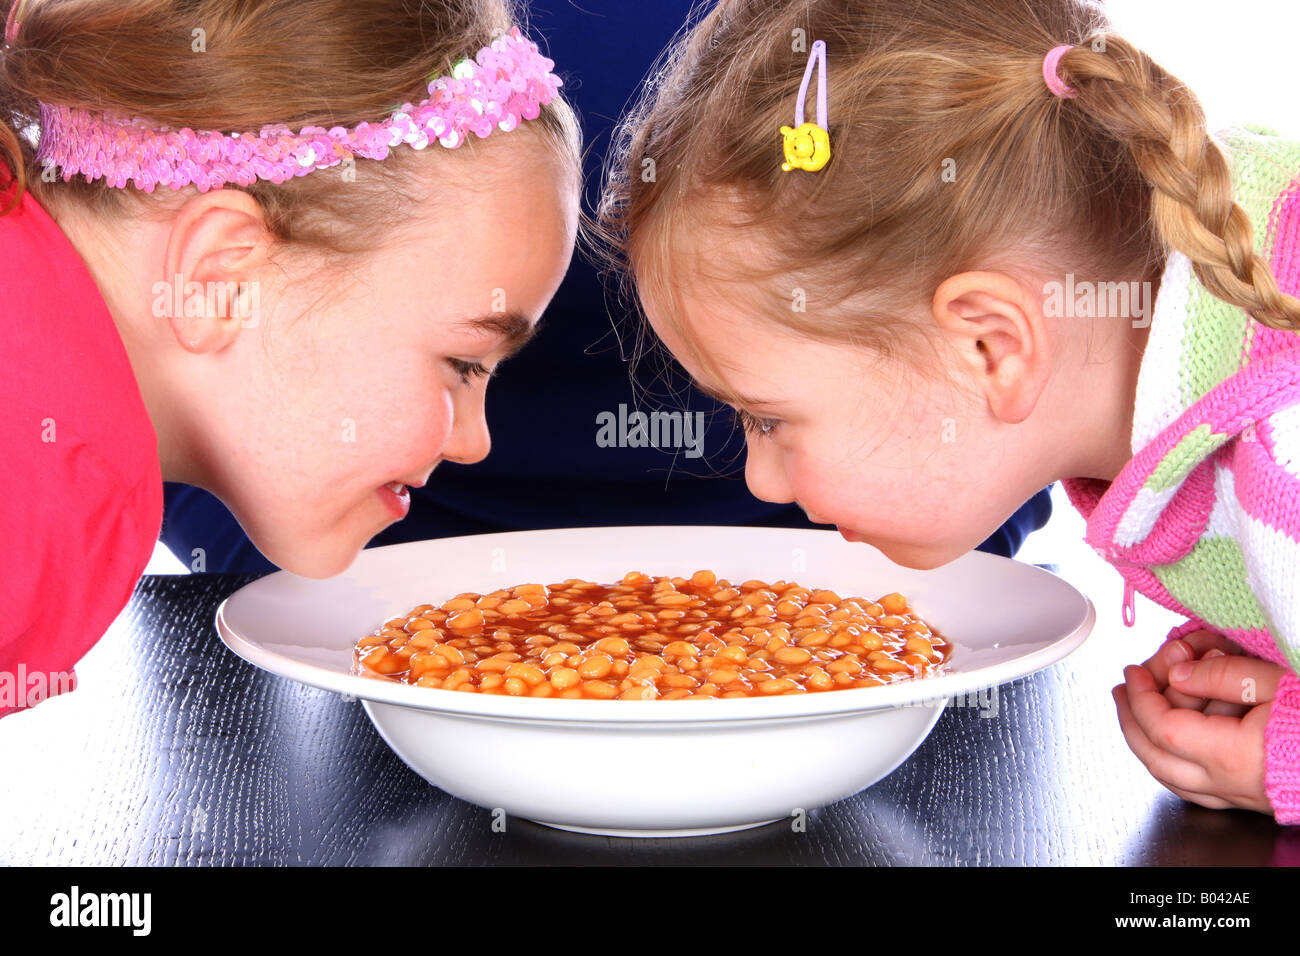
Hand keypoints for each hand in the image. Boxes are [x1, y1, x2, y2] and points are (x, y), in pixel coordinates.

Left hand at [1112, 644, 1286, 814]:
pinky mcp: (1253, 797)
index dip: (1140, 696)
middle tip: (1123, 690)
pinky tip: (1172, 743)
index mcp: (1232, 755)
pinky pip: (1196, 788)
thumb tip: (1178, 671)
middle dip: (1130, 720)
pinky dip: (1173, 763)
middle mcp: (1231, 783)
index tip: (1134, 672)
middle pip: (1154, 758)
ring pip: (1171, 778)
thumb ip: (1221, 675)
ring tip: (1137, 711)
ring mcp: (1241, 796)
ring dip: (1146, 742)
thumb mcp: (1277, 680)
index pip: (1160, 727)